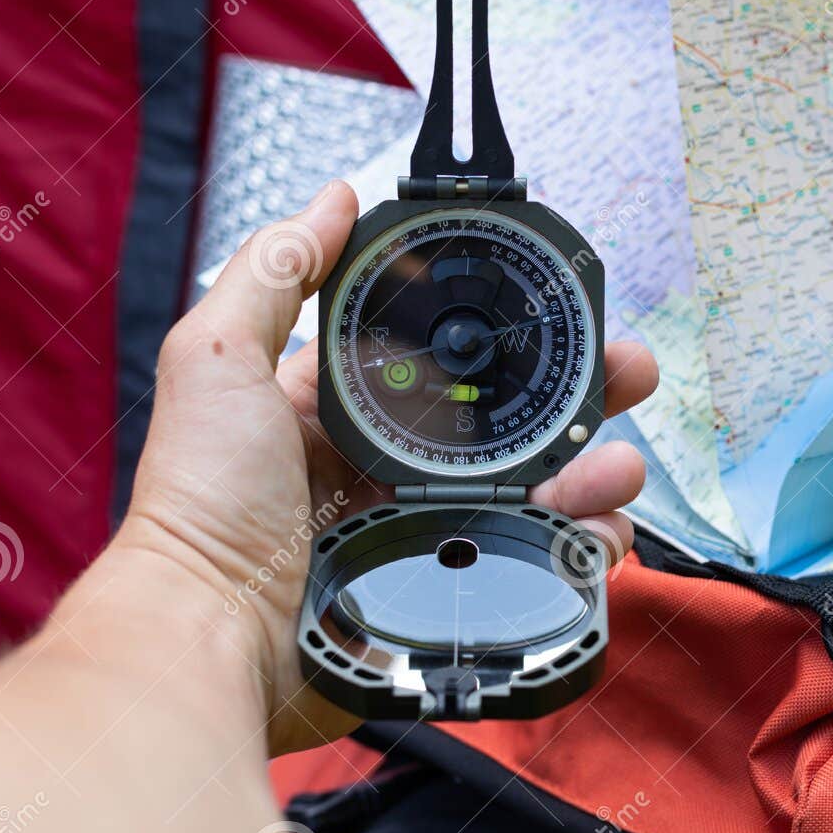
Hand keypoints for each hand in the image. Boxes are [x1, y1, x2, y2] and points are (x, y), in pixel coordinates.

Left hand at [109, 182, 657, 755]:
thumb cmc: (204, 501)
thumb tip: (337, 197)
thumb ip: (276, 271)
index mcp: (351, 409)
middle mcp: (401, 465)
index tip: (560, 306)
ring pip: (544, 488)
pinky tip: (599, 532)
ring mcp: (434, 529)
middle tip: (628, 373)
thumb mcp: (219, 360)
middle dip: (583, 392)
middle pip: (516, 419)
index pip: (451, 356)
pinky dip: (587, 545)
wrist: (214, 635)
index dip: (508, 331)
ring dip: (597, 468)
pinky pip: (542, 561)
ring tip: (620, 465)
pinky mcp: (458, 590)